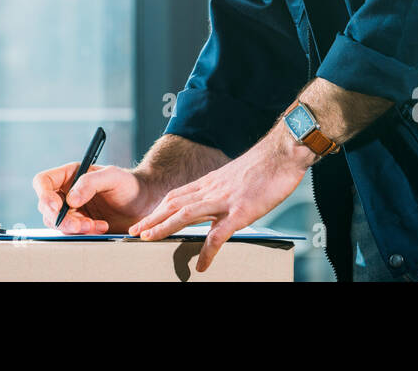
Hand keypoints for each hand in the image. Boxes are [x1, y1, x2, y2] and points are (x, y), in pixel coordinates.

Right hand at [32, 162, 152, 234]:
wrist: (144, 204)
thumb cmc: (129, 184)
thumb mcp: (113, 176)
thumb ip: (90, 183)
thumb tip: (70, 200)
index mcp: (70, 175)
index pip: (43, 182)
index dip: (43, 195)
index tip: (56, 208)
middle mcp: (67, 192)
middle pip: (46, 208)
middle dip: (62, 219)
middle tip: (82, 225)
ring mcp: (72, 210)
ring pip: (58, 224)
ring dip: (75, 228)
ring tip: (97, 225)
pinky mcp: (80, 226)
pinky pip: (72, 233)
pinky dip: (85, 233)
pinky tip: (102, 227)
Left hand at [126, 126, 313, 271]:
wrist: (283, 152)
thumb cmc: (265, 166)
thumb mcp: (237, 177)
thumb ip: (224, 190)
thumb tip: (218, 204)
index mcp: (211, 182)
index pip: (177, 195)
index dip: (159, 208)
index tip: (145, 218)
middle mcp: (212, 189)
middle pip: (174, 204)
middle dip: (152, 218)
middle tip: (134, 231)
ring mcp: (225, 200)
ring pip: (185, 214)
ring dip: (164, 227)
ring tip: (148, 241)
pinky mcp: (241, 211)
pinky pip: (218, 234)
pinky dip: (207, 251)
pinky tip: (201, 265)